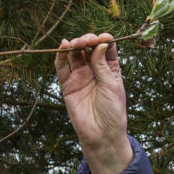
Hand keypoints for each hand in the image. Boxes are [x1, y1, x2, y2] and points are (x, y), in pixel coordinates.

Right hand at [55, 32, 133, 173]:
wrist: (101, 134)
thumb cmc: (112, 111)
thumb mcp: (112, 86)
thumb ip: (103, 65)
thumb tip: (98, 43)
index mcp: (110, 68)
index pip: (106, 47)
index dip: (103, 39)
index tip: (102, 38)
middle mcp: (94, 70)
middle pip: (88, 48)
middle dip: (87, 40)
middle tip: (87, 41)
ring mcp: (80, 76)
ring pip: (75, 55)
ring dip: (74, 45)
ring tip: (75, 43)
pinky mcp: (68, 85)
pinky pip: (62, 68)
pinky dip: (61, 56)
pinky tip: (63, 46)